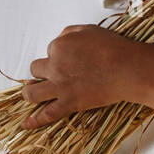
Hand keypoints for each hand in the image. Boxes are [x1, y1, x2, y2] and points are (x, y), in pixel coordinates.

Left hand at [20, 26, 143, 127]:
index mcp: (59, 46)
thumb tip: (60, 40)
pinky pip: (46, 114)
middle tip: (53, 74)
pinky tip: (26, 124)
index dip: (59, 54)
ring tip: (33, 93)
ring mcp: (60, 86)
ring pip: (31, 93)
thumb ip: (69, 33)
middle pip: (35, 69)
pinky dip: (34, 120)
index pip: (49, 50)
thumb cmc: (113, 48)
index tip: (71, 58)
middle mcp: (55, 66)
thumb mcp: (89, 29)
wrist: (127, 69)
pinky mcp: (69, 103)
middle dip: (43, 71)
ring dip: (30, 92)